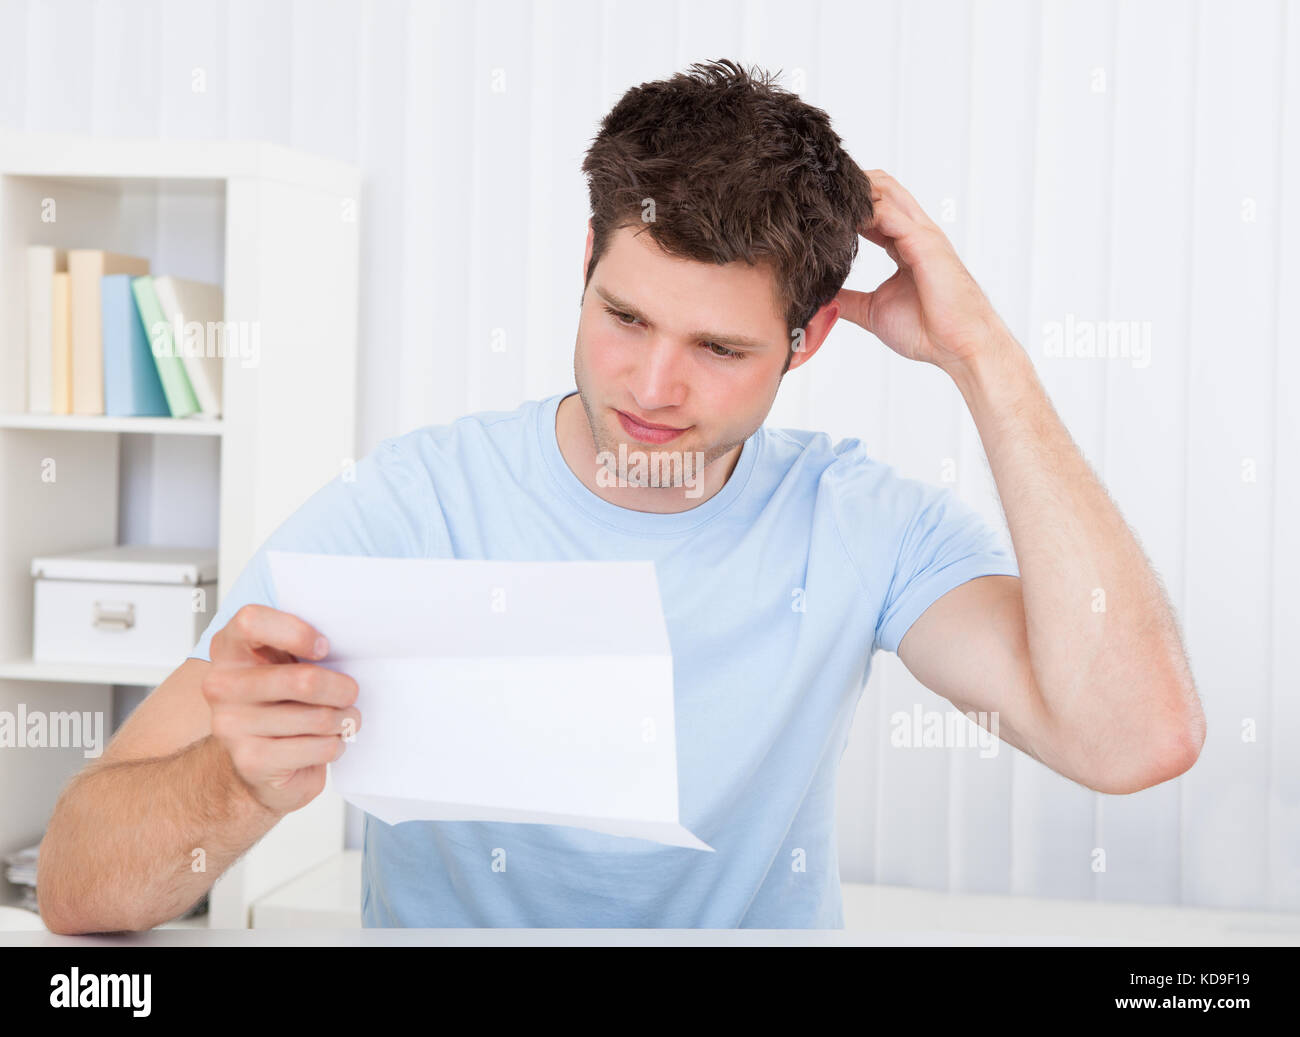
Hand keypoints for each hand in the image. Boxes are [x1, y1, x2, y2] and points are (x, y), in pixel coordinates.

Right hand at [201, 604, 360, 815]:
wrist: (254, 763)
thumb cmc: (279, 702)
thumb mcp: (282, 662)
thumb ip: (301, 644)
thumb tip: (350, 642)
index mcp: (229, 648)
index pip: (251, 622)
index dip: (297, 632)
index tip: (324, 647)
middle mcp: (222, 685)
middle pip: (304, 680)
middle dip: (342, 689)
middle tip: (350, 693)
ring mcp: (232, 725)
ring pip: (319, 718)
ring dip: (344, 720)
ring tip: (340, 720)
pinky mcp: (251, 761)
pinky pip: (319, 748)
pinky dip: (335, 746)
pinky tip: (324, 743)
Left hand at [835, 169, 1010, 372]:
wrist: (958, 346)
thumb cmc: (927, 330)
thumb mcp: (873, 310)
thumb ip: (847, 299)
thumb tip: (820, 297)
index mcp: (904, 245)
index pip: (874, 209)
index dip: (847, 206)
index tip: (816, 208)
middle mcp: (914, 233)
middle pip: (882, 189)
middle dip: (850, 185)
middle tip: (817, 193)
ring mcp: (921, 235)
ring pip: (887, 192)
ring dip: (856, 191)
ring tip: (825, 197)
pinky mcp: (924, 243)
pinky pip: (890, 215)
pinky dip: (866, 211)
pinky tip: (842, 218)